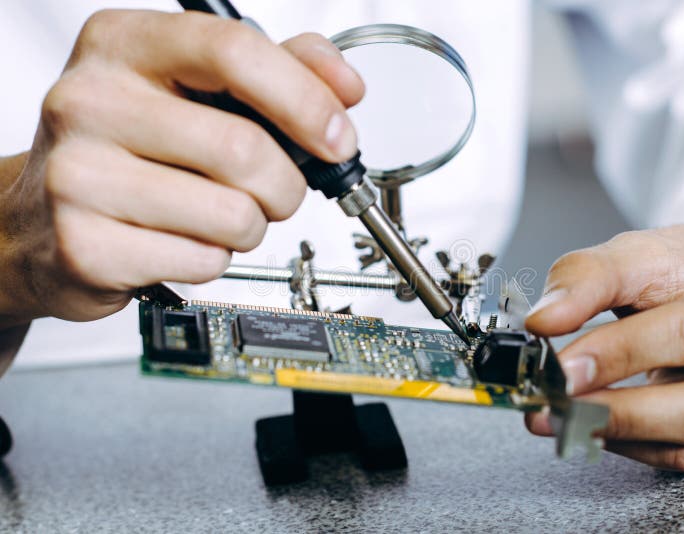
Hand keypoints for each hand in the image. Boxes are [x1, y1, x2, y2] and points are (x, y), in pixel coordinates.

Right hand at [0, 10, 363, 325]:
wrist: (36, 220)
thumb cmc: (126, 149)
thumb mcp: (192, 88)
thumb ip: (275, 71)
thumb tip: (343, 85)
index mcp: (123, 45)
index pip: (234, 52)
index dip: (305, 98)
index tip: (337, 136)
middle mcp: (90, 102)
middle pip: (243, 148)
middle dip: (284, 184)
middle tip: (275, 191)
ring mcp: (80, 176)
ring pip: (233, 214)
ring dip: (251, 226)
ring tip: (218, 215)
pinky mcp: (85, 246)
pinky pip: (203, 261)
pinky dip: (215, 259)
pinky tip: (181, 241)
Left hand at [525, 216, 683, 474]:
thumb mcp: (646, 251)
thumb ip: (590, 277)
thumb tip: (543, 321)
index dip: (623, 353)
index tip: (562, 366)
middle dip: (621, 415)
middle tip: (554, 408)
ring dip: (621, 439)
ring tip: (561, 419)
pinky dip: (640, 449)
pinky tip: (599, 427)